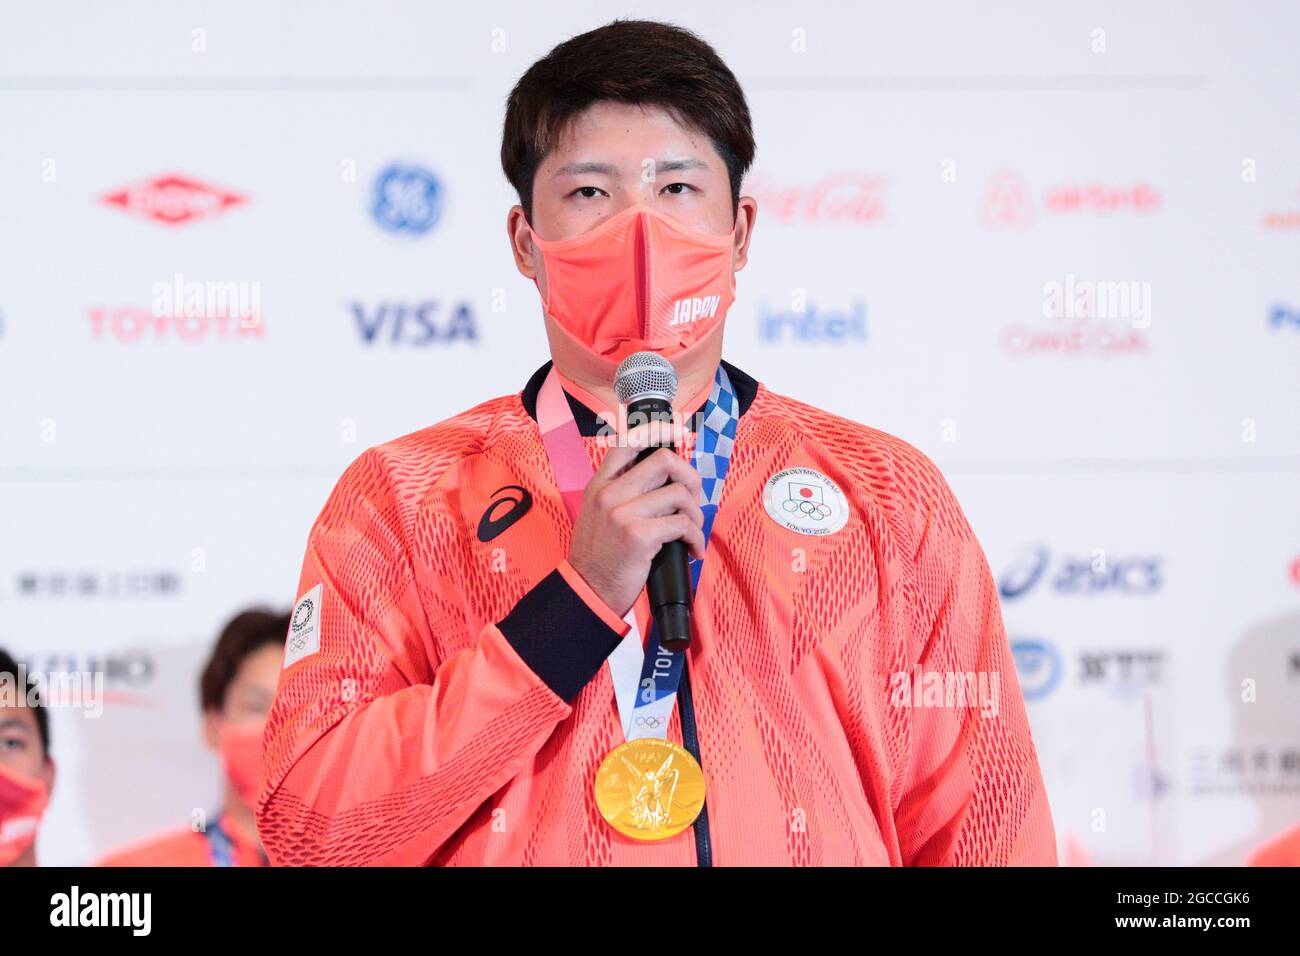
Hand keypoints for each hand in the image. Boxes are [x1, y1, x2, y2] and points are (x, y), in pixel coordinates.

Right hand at [566, 418, 704, 617]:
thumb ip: (622, 493)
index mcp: (599, 485)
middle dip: (691, 478)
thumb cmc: (599, 558)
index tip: (678, 434)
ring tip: (692, 533)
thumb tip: (665, 481)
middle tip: (694, 499)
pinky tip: (692, 550)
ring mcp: (623, 512)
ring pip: (679, 494)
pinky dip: (695, 538)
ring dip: (696, 515)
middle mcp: (609, 493)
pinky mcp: (639, 535)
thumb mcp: (598, 515)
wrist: (587, 591)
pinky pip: (682, 524)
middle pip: (665, 460)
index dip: (658, 432)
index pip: (629, 442)